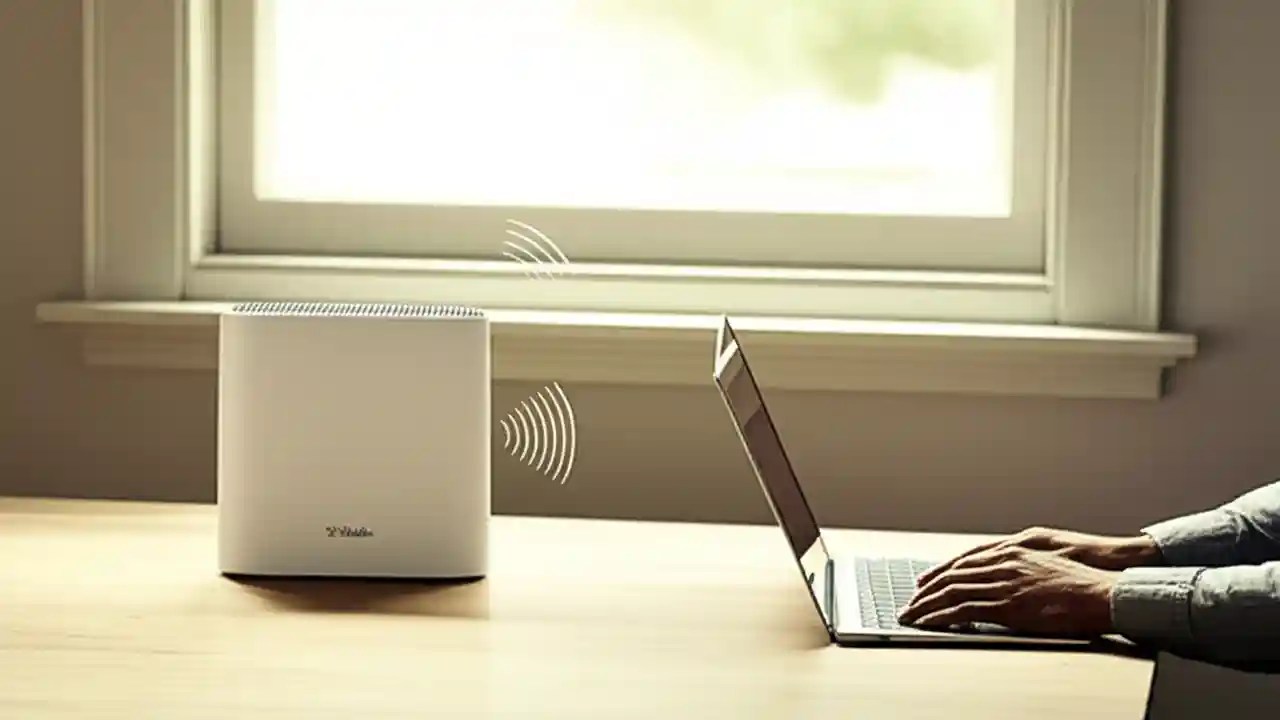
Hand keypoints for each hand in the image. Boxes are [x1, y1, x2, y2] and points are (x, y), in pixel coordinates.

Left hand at [899, 547, 1119, 635]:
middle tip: (911, 600)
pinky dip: (943, 617)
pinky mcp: (1007, 605)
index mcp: (1013, 549)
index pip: (965, 559)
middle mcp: (1003, 561)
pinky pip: (964, 611)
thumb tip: (1007, 576)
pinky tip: (931, 623)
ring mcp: (1003, 583)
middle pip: (953, 574)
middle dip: (928, 588)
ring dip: (928, 604)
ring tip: (911, 614)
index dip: (941, 569)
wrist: (1102, 590)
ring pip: (952, 591)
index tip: (924, 580)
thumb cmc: (1083, 578)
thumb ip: (1022, 565)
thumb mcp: (1047, 560)